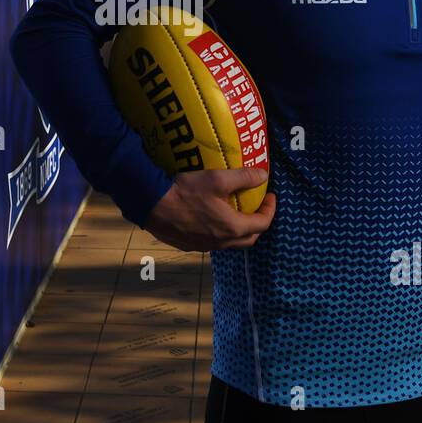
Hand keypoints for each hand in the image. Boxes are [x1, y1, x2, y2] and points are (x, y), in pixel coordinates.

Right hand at [143, 168, 275, 252]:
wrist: (151, 203)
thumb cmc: (186, 191)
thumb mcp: (217, 178)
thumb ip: (243, 177)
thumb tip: (263, 176)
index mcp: (232, 227)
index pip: (262, 224)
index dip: (270, 210)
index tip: (270, 196)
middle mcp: (221, 242)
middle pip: (249, 239)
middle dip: (258, 224)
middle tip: (257, 207)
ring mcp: (204, 246)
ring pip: (230, 243)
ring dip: (239, 230)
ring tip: (236, 212)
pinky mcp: (189, 245)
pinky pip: (213, 243)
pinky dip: (221, 233)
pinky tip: (212, 219)